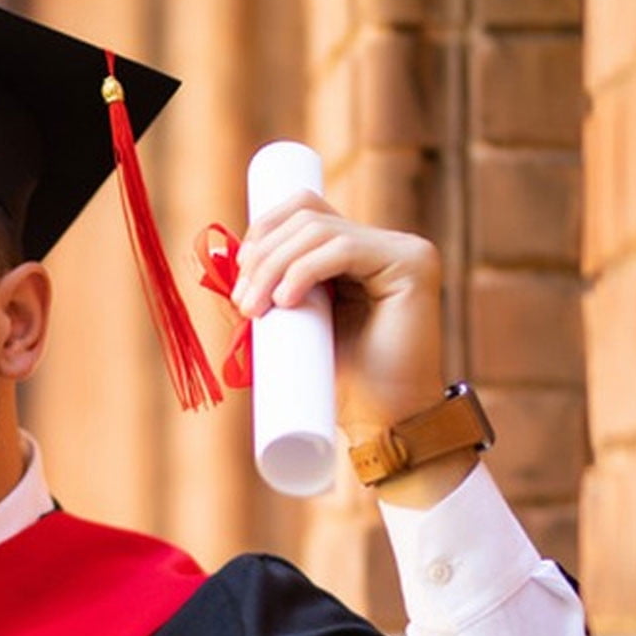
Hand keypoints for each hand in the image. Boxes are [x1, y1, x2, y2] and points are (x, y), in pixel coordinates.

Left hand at [230, 191, 447, 439]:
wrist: (383, 424)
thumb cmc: (341, 387)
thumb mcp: (297, 328)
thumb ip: (277, 293)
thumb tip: (223, 264)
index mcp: (357, 253)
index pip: (306, 210)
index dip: (264, 231)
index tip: (237, 277)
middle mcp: (384, 243)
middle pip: (308, 215)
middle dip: (263, 254)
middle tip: (241, 303)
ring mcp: (402, 250)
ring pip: (319, 231)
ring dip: (274, 265)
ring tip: (254, 310)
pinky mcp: (411, 264)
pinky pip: (343, 249)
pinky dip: (304, 270)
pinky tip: (285, 300)